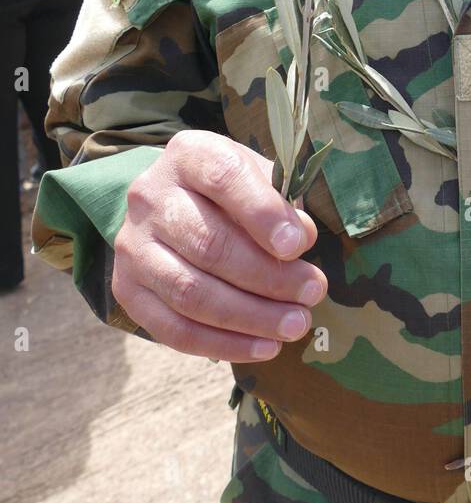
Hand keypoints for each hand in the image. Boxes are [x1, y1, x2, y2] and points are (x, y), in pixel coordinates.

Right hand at [112, 129, 325, 362]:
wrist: (175, 204)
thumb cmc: (233, 190)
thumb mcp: (260, 177)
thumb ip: (280, 202)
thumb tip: (299, 241)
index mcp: (189, 155)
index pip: (223, 178)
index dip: (263, 214)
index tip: (299, 245)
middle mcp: (150, 196)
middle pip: (209, 243)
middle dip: (268, 276)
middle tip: (312, 292)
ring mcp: (132, 245)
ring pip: (191, 292)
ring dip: (250, 316)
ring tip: (294, 325)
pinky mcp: (127, 289)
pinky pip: (174, 329)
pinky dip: (222, 344)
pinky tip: (264, 347)